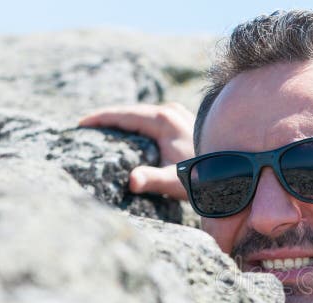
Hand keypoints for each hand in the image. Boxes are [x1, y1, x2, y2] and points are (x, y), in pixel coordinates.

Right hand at [79, 102, 193, 199]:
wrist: (233, 173)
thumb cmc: (204, 179)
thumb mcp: (176, 182)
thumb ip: (152, 179)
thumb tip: (132, 181)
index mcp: (163, 120)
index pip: (124, 114)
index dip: (100, 118)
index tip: (79, 124)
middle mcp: (171, 111)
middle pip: (131, 113)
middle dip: (108, 120)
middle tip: (84, 128)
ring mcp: (178, 115)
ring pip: (142, 116)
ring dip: (122, 123)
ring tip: (101, 131)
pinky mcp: (183, 122)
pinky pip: (152, 121)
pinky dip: (137, 127)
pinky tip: (128, 136)